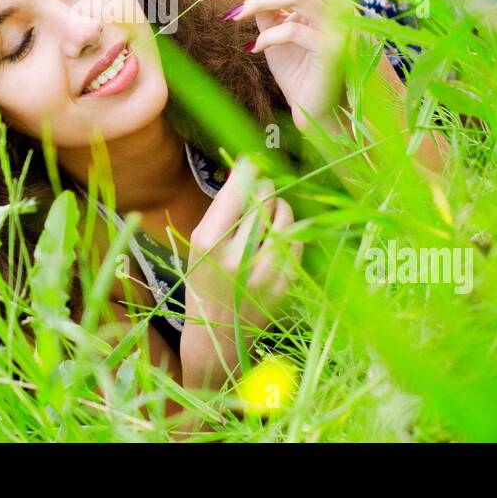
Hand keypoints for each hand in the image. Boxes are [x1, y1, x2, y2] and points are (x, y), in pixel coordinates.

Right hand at [183, 159, 301, 340]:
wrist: (217, 336)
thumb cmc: (203, 282)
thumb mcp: (199, 245)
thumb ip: (222, 209)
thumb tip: (246, 168)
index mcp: (209, 243)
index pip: (237, 190)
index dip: (248, 169)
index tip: (252, 161)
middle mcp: (236, 257)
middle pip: (264, 197)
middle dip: (264, 188)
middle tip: (260, 192)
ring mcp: (264, 273)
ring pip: (285, 215)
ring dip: (280, 208)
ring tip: (270, 215)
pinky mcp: (285, 284)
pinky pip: (297, 241)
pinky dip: (289, 234)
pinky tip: (276, 241)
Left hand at [213, 0, 347, 129]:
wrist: (311, 103)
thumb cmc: (295, 62)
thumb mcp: (274, 22)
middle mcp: (338, 0)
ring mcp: (339, 23)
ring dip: (257, 1)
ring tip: (235, 15)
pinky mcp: (333, 48)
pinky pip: (293, 30)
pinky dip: (267, 35)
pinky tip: (255, 47)